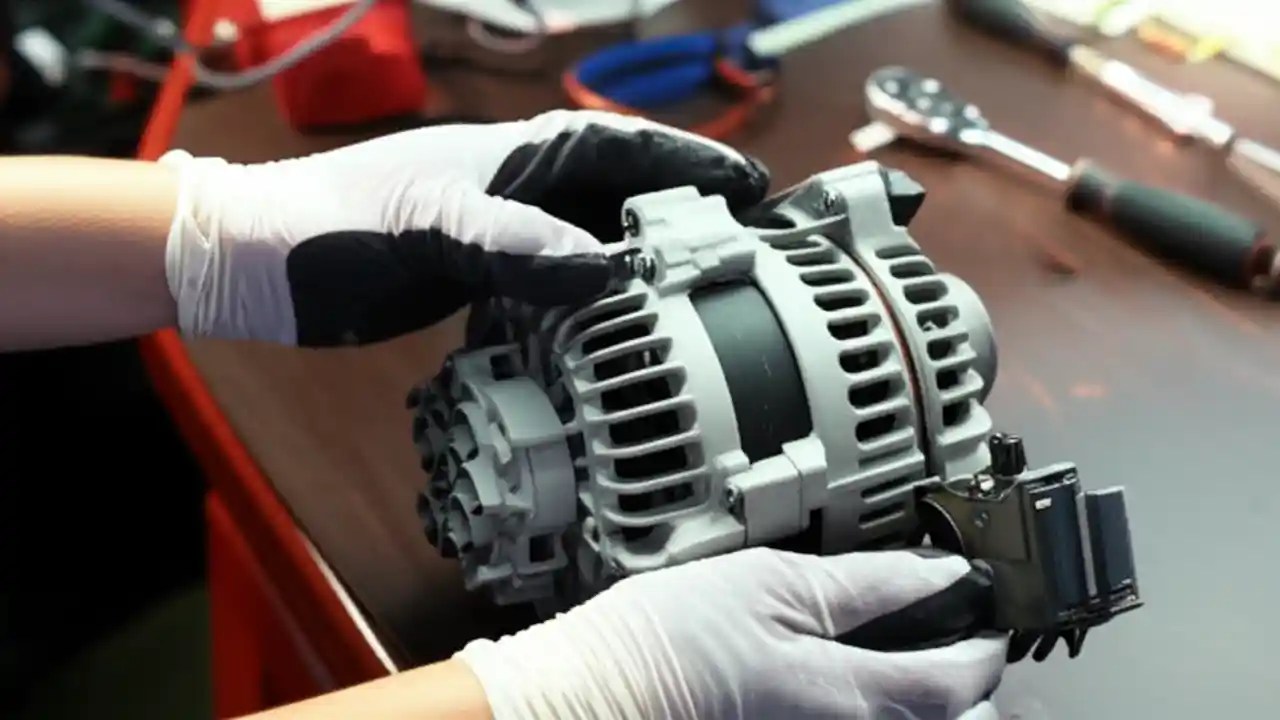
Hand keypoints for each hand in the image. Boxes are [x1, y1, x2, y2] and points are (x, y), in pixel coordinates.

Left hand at [160, 110, 768, 345]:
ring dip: (639, 254)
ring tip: (695, 285)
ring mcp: (493, 228)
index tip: (750, 188)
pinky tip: (611, 320)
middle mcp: (511, 187)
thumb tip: (608, 267)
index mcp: (510, 156)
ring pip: (587, 235)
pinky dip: (589, 295)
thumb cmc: (329, 225)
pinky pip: (551, 276)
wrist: (251, 261)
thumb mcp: (429, 229)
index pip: (622, 150)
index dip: (690, 167)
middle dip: (680, 211)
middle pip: (616, 191)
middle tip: (741, 243)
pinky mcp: (472, 269)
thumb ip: (516, 244)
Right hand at [457, 548, 1008, 719]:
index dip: (987, 640)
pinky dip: (876, 701)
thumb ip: (865, 584)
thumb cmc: (669, 640)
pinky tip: (848, 670)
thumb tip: (935, 575)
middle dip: (968, 681)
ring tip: (905, 649)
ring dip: (922, 694)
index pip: (960, 680)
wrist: (598, 692)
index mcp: (850, 696)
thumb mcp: (772, 583)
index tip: (989, 608)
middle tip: (955, 631)